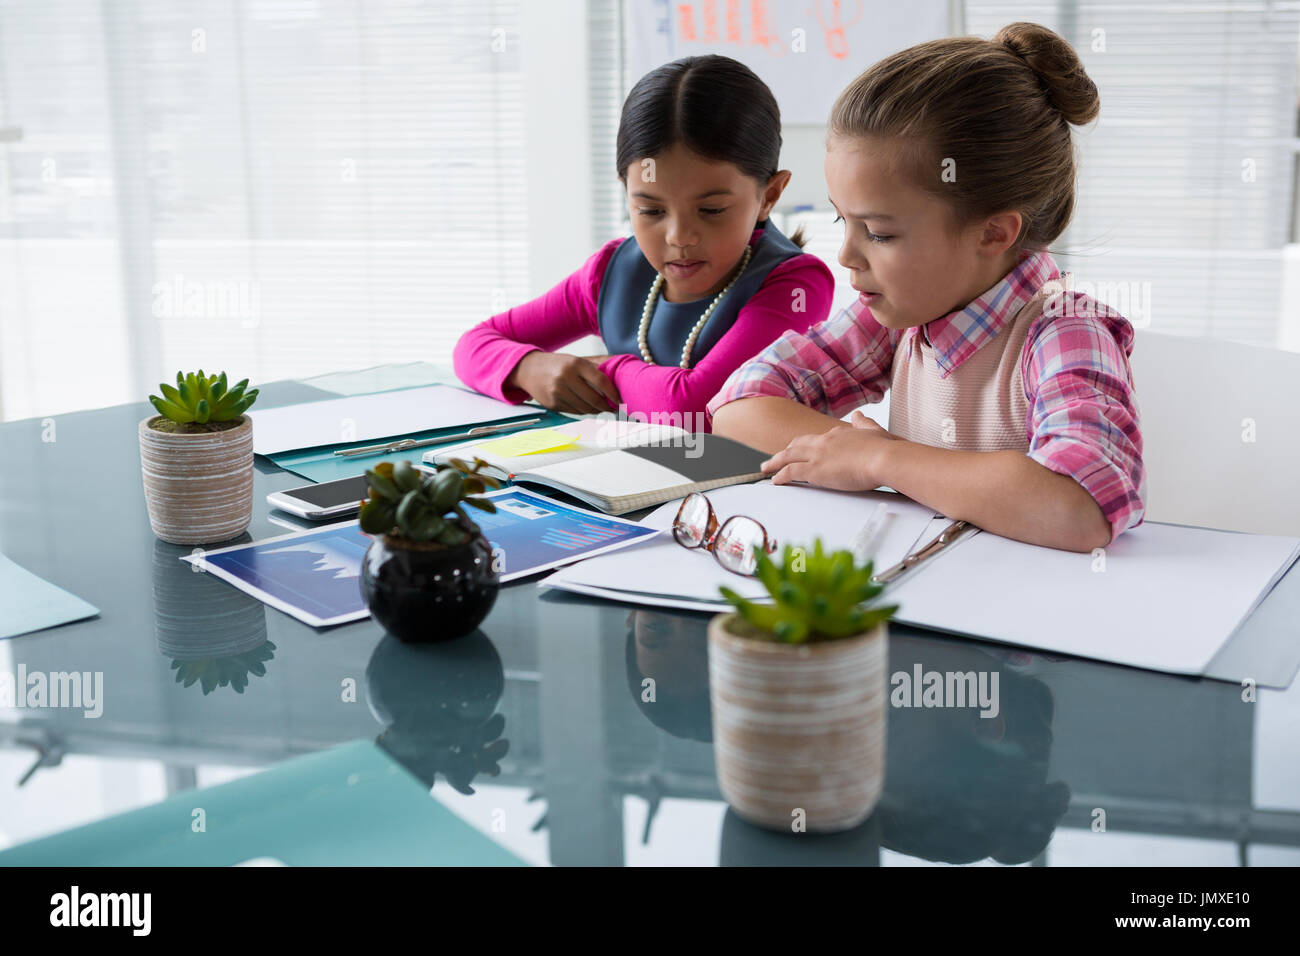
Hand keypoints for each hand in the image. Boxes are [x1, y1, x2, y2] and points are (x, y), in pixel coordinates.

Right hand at [506, 351, 620, 414]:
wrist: (528, 369)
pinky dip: (583, 411)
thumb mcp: (575, 360)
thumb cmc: (557, 365)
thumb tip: (615, 386)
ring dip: (596, 411)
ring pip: (585, 408)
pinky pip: (575, 412)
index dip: (613, 393)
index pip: (601, 381)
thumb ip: (593, 371)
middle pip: (594, 399)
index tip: (619, 400)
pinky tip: (586, 408)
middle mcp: (566, 377)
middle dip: (606, 407)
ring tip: (601, 409)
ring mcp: (558, 392)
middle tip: (612, 408)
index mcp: (575, 364)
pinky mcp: (553, 404)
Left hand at [760, 410, 902, 490]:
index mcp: (837, 434)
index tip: (801, 449)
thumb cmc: (885, 449)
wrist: (884, 458)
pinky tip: (775, 480)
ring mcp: (818, 455)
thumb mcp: (874, 430)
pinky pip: (790, 472)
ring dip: (775, 462)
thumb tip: (859, 415)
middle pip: (797, 445)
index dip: (806, 445)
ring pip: (788, 456)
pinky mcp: (815, 470)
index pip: (816, 439)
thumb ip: (864, 423)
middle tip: (776, 457)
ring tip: (766, 468)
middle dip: (784, 451)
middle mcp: (824, 441)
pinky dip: (780, 475)